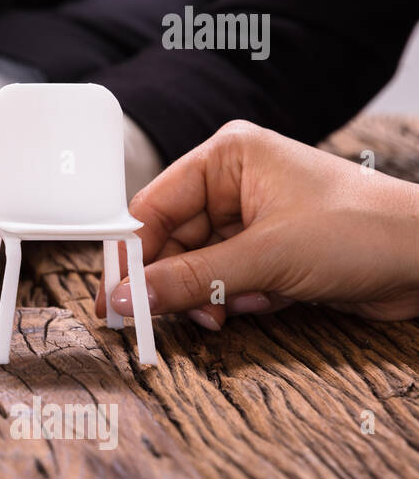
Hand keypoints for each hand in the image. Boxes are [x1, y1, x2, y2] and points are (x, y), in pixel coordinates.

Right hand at [100, 121, 418, 328]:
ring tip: (230, 313)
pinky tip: (264, 304)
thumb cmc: (363, 232)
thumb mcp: (267, 258)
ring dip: (210, 297)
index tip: (114, 297)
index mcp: (227, 157)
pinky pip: (226, 281)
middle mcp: (234, 182)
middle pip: (172, 241)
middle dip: (175, 284)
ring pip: (197, 267)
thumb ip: (190, 280)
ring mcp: (252, 218)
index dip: (132, 255)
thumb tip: (125, 299)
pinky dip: (236, 301)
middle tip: (156, 321)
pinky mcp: (269, 252)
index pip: (153, 207)